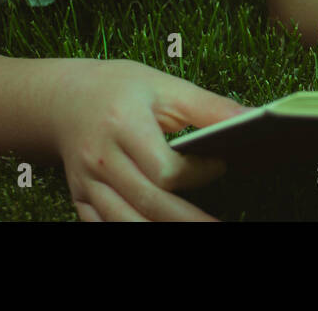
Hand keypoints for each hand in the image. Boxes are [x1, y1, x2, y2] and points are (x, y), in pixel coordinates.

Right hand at [50, 58, 248, 220]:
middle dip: (188, 220)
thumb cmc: (120, 88)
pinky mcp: (80, 198)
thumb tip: (252, 117)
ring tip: (197, 230)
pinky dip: (132, 231)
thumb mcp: (165, 86)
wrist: (64, 100)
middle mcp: (101, 158)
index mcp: (124, 125)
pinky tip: (160, 229)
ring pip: (125, 221)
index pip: (164, 168)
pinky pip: (102, 227)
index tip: (221, 165)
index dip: (197, 174)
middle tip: (219, 227)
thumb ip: (209, 106)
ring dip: (161, 231)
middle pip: (148, 202)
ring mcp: (86, 183)